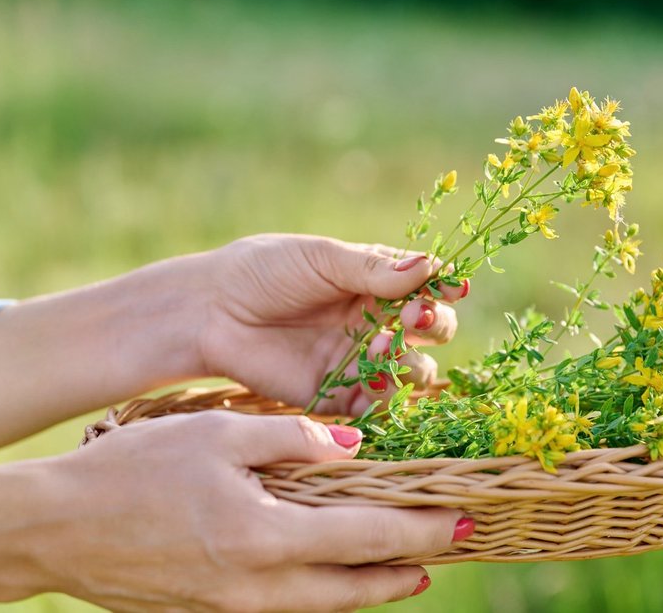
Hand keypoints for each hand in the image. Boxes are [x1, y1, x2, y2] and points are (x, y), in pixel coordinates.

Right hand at [39, 412, 463, 611]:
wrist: (53, 530)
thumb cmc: (132, 471)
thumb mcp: (217, 433)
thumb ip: (292, 438)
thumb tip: (354, 447)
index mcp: (264, 538)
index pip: (367, 540)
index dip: (421, 532)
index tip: (463, 524)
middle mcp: (256, 588)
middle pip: (354, 590)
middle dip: (406, 572)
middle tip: (446, 551)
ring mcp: (232, 609)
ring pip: (322, 608)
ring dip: (368, 590)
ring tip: (402, 571)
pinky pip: (284, 610)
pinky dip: (322, 596)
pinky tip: (329, 576)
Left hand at [197, 234, 468, 414]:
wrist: (210, 312)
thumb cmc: (263, 271)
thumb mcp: (320, 259)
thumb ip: (373, 268)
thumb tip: (430, 267)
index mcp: (376, 282)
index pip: (427, 288)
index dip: (445, 290)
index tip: (453, 288)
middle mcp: (376, 323)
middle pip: (431, 331)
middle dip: (434, 324)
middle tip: (415, 318)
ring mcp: (359, 361)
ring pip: (414, 371)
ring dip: (412, 361)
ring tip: (383, 346)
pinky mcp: (337, 396)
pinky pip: (377, 404)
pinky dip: (387, 397)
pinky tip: (377, 380)